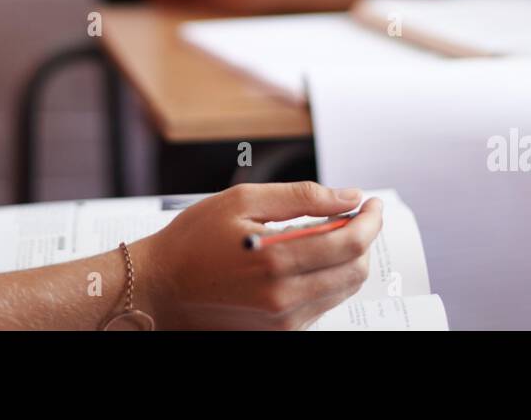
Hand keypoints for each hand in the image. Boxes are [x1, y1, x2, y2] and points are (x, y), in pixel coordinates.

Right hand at [129, 181, 382, 329]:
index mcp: (275, 261)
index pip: (350, 243)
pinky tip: (309, 260)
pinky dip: (327, 280)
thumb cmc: (192, 240)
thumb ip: (302, 197)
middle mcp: (283, 298)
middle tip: (356, 216)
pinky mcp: (278, 333)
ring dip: (348, 260)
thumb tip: (348, 197)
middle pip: (354, 270)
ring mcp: (282, 322)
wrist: (158, 288)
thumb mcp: (242, 200)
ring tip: (331, 234)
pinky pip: (321, 306)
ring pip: (343, 290)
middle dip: (364, 239)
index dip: (370, 220)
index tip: (372, 203)